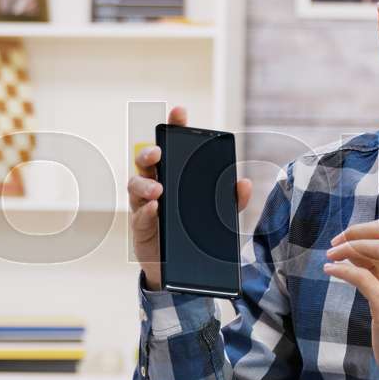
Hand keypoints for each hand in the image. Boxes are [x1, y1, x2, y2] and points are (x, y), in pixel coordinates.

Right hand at [130, 105, 252, 290]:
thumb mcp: (218, 215)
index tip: (179, 111)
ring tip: (158, 190)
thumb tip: (244, 183)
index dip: (173, 127)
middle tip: (157, 153)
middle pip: (145, 162)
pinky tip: (155, 208)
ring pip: (135, 186)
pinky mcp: (140, 227)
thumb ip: (230, 200)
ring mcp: (144, 205)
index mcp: (173, 176)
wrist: (181, 268)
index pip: (171, 146)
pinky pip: (138, 215)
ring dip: (144, 185)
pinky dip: (146, 211)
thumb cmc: (193, 232)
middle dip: (148, 153)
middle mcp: (155, 185)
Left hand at [323, 215, 378, 379]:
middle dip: (354, 233)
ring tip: (330, 256)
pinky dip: (341, 270)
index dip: (367, 226)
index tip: (349, 235)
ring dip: (346, 248)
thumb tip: (352, 247)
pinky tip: (330, 271)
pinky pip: (361, 276)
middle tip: (335, 243)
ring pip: (375, 249)